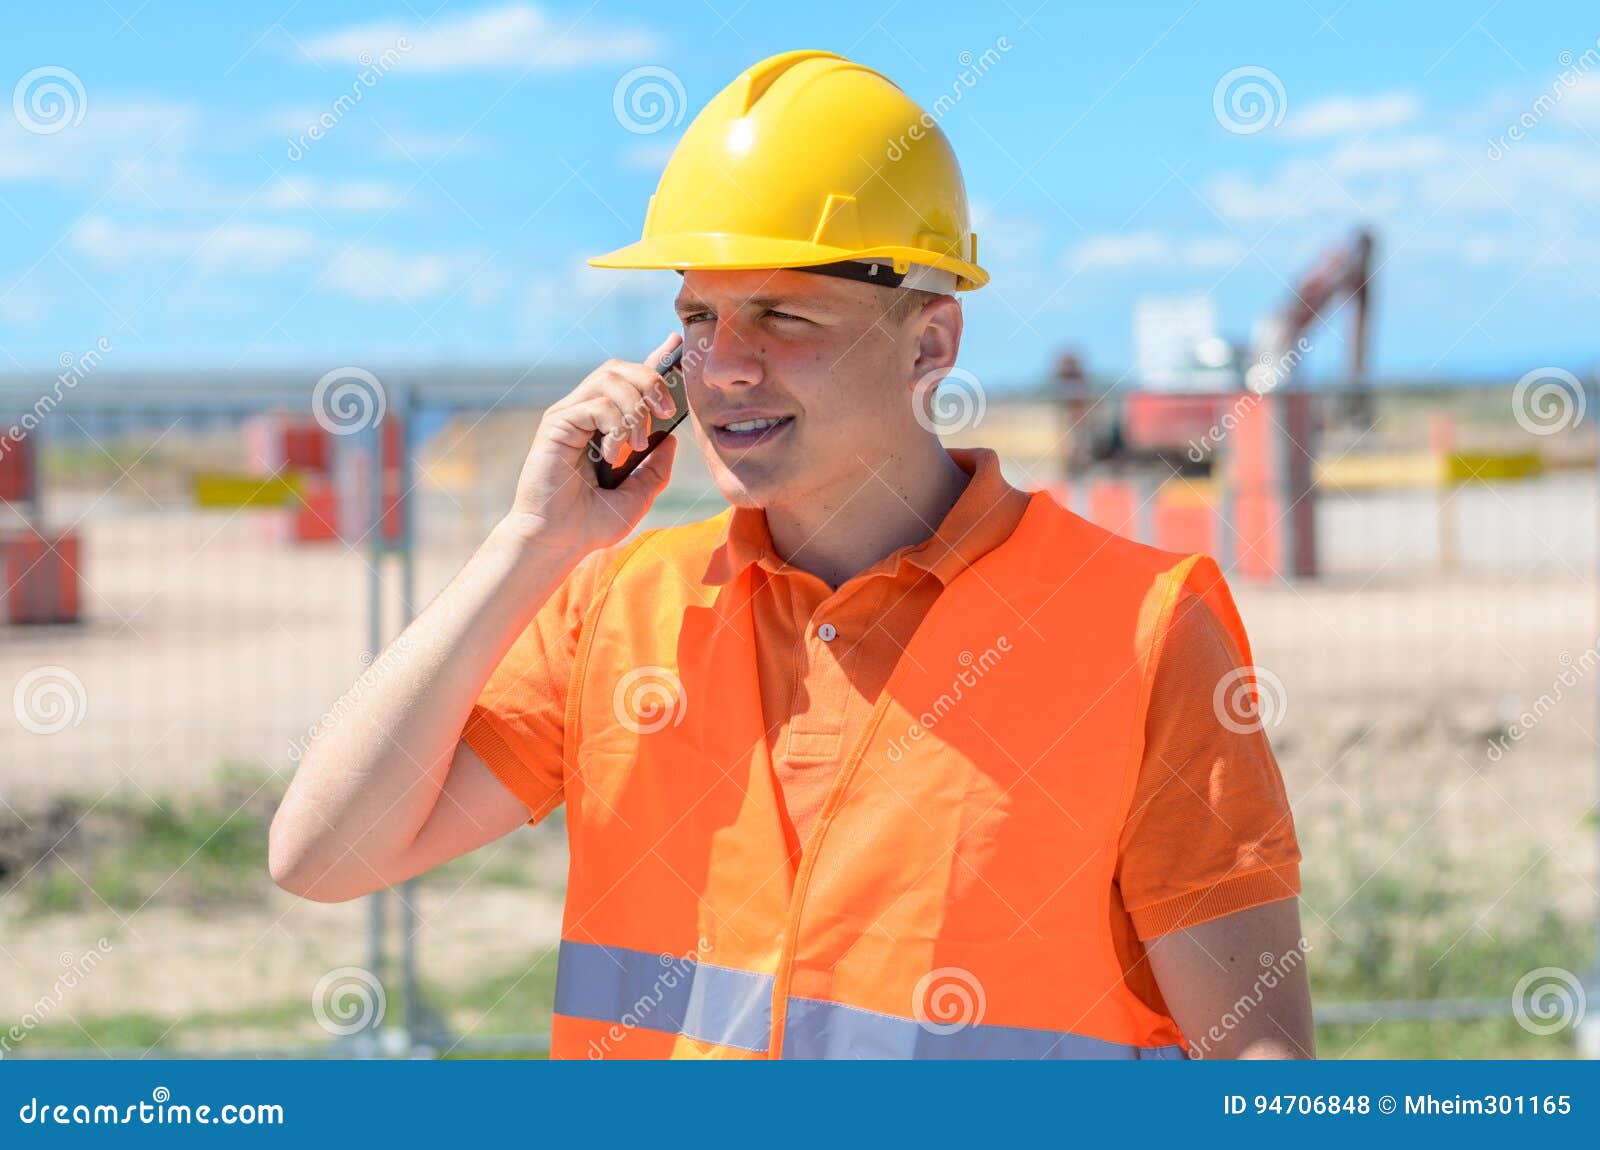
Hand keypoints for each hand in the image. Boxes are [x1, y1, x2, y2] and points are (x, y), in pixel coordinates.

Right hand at [499, 332, 683, 559]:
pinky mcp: (556, 424)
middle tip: (665, 412)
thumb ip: (656, 468)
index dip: (654, 360)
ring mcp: (569, 416)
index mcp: (604, 426)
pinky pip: (595, 404)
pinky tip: (612, 453)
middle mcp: (584, 414)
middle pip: (620, 368)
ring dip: (635, 406)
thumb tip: (672, 439)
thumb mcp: (639, 496)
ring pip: (609, 378)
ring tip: (636, 443)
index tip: (675, 344)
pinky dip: (614, 425)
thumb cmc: (591, 524)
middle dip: (651, 381)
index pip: (629, 382)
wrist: (559, 542)